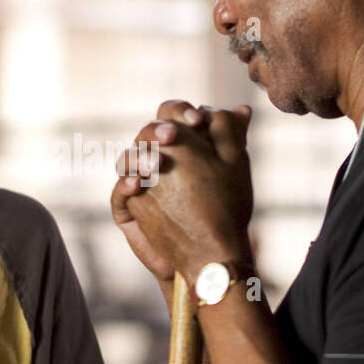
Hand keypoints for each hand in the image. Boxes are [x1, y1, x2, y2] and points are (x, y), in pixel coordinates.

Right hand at [114, 100, 254, 283]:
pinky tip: (139, 184)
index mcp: (178, 144)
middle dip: (159, 130)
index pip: (171, 116)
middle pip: (146, 133)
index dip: (181, 112)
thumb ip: (233, 138)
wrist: (207, 255)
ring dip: (140, 156)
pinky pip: (119, 193)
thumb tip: (244, 108)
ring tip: (156, 163)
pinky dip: (126, 184)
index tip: (198, 120)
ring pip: (129, 158)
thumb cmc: (220, 210)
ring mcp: (138, 181)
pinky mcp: (127, 206)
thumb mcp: (232, 171)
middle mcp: (155, 158)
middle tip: (173, 136)